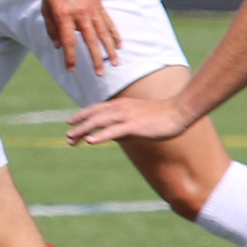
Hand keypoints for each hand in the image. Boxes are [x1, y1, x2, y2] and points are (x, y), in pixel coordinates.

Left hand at [42, 0, 119, 73]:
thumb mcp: (46, 5)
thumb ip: (51, 26)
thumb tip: (58, 45)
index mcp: (64, 14)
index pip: (69, 41)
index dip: (70, 57)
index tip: (72, 69)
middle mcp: (80, 13)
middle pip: (90, 40)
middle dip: (95, 59)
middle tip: (101, 74)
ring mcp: (92, 9)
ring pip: (103, 33)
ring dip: (110, 49)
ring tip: (115, 63)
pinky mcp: (99, 4)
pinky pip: (108, 22)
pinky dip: (114, 34)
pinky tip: (119, 44)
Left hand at [66, 95, 192, 145]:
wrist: (178, 112)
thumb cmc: (161, 116)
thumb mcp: (138, 118)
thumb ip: (124, 125)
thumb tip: (113, 136)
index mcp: (121, 105)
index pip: (96, 109)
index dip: (82, 115)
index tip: (71, 122)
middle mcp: (120, 108)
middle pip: (94, 116)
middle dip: (79, 125)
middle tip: (67, 137)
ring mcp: (126, 116)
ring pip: (99, 122)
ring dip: (83, 130)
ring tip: (71, 138)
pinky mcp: (133, 126)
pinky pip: (113, 131)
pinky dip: (100, 135)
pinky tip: (90, 141)